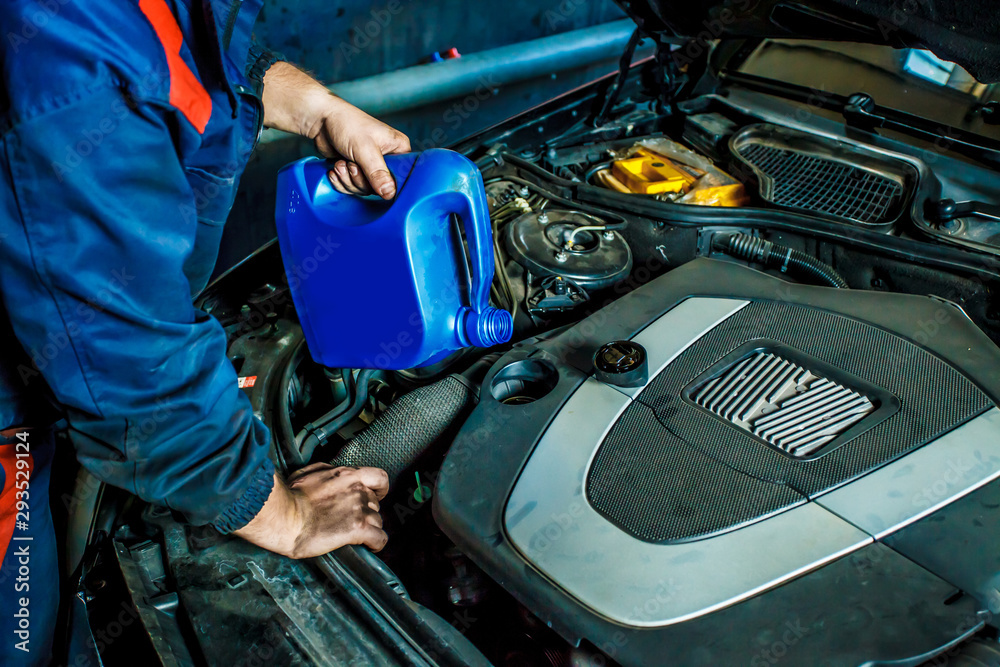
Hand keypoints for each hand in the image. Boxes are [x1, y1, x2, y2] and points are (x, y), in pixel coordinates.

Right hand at [234, 464, 388, 558]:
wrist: (284, 517)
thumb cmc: (289, 497)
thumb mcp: (306, 474)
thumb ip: (324, 472)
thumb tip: (330, 473)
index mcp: (347, 475)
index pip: (379, 478)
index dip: (380, 489)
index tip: (376, 496)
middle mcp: (358, 490)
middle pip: (375, 504)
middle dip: (367, 512)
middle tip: (353, 521)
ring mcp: (360, 509)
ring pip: (378, 521)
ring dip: (370, 528)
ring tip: (356, 536)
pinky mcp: (359, 529)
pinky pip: (379, 538)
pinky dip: (376, 543)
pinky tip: (369, 547)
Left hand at [261, 61, 410, 198]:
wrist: (321, 119)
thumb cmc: (347, 124)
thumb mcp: (365, 149)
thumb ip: (378, 173)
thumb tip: (390, 193)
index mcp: (398, 149)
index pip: (402, 176)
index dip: (388, 184)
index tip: (373, 180)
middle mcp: (387, 159)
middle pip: (380, 187)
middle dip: (359, 180)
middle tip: (350, 165)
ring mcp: (370, 166)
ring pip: (364, 189)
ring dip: (348, 180)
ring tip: (340, 164)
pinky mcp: (356, 171)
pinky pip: (352, 188)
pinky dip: (341, 182)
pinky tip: (335, 170)